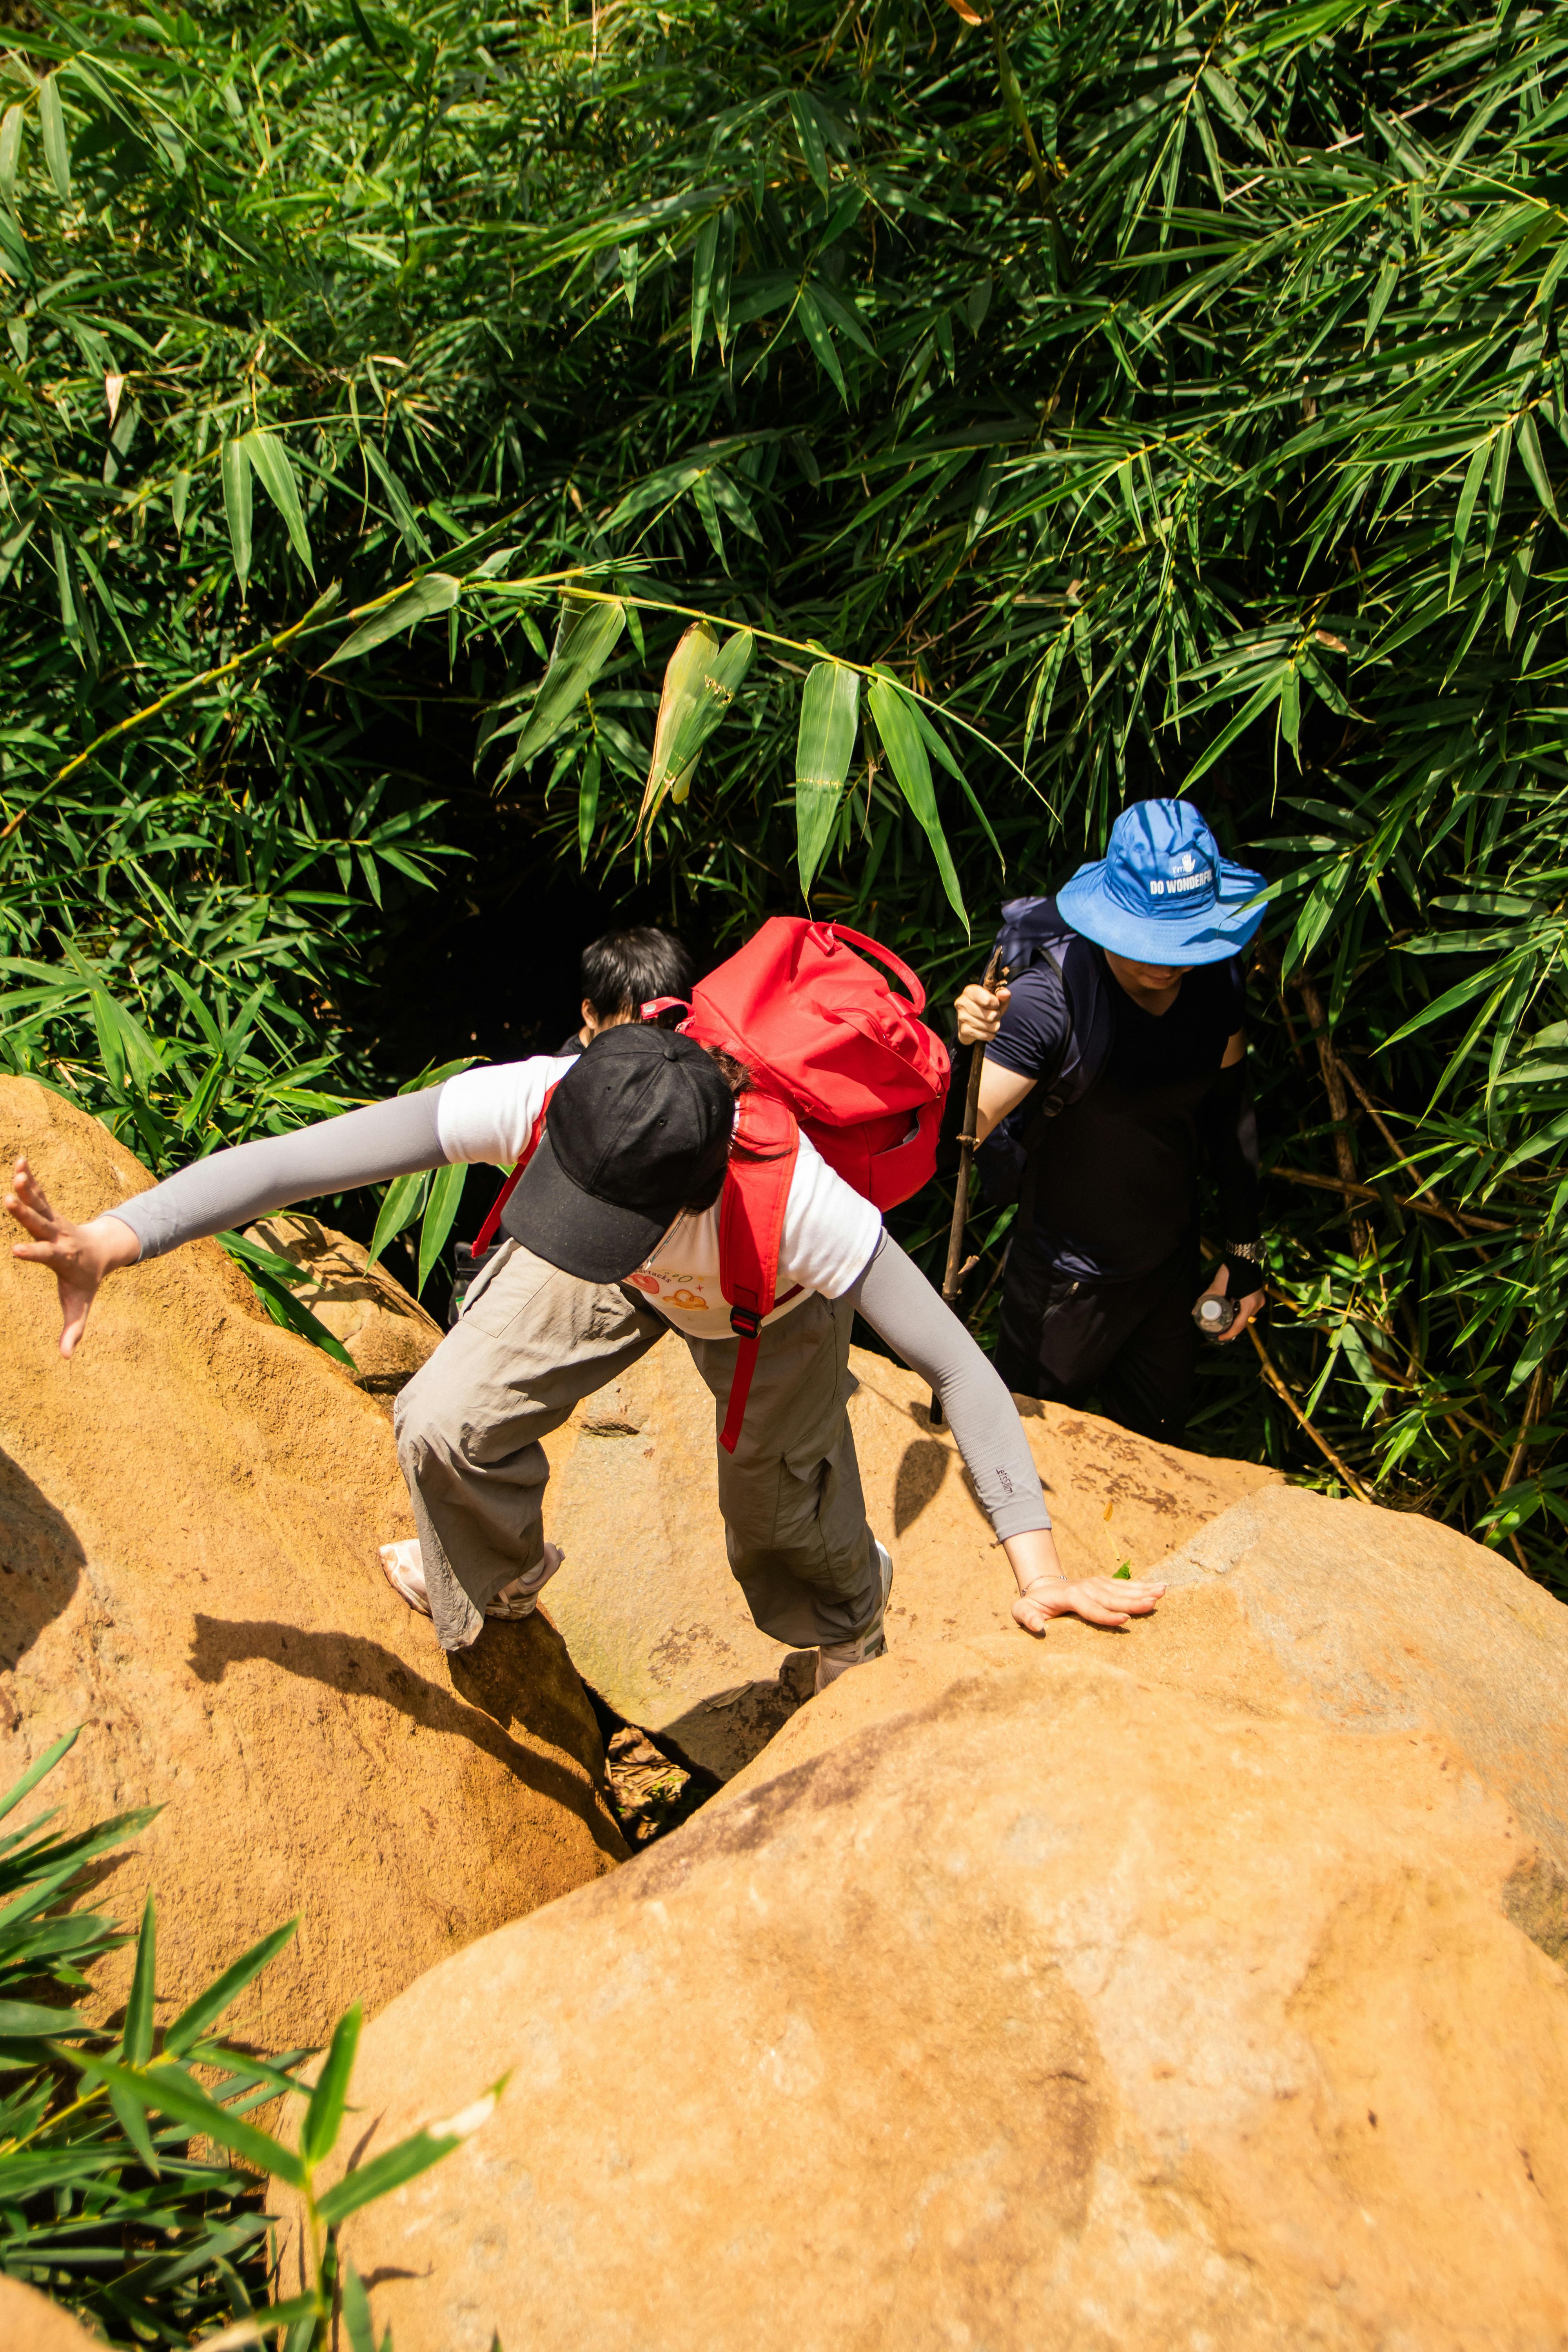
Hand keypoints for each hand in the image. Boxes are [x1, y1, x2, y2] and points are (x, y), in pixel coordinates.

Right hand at [6, 1156, 140, 1356]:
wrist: (106, 1251)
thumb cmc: (87, 1279)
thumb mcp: (80, 1305)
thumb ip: (73, 1329)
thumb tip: (66, 1358)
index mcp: (61, 1257)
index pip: (43, 1255)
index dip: (30, 1254)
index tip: (14, 1251)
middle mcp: (58, 1236)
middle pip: (39, 1224)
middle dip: (25, 1213)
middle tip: (8, 1199)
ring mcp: (55, 1221)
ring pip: (40, 1203)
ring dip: (29, 1187)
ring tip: (18, 1170)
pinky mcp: (51, 1211)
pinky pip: (39, 1193)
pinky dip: (31, 1178)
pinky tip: (21, 1160)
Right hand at [955, 981, 1011, 1046]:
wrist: (973, 1024)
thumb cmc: (987, 1008)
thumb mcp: (997, 1000)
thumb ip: (1003, 995)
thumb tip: (1005, 993)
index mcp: (970, 991)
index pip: (988, 1000)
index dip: (996, 1004)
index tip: (995, 1004)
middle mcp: (962, 1002)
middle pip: (989, 1015)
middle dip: (996, 1016)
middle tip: (993, 1015)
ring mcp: (961, 1017)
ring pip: (987, 1026)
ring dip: (994, 1026)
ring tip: (990, 1022)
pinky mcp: (963, 1030)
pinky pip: (985, 1035)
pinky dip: (990, 1035)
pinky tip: (986, 1031)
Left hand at [1011, 1570, 1165, 1634]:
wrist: (1041, 1586)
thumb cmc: (1033, 1604)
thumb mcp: (1021, 1611)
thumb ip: (1027, 1618)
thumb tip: (1039, 1627)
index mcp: (1069, 1596)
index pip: (1090, 1607)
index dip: (1106, 1614)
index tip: (1124, 1619)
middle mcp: (1086, 1587)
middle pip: (1111, 1596)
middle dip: (1132, 1600)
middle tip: (1152, 1603)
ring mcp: (1096, 1583)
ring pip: (1122, 1588)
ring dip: (1143, 1590)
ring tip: (1163, 1591)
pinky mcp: (1104, 1583)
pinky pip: (1125, 1585)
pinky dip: (1143, 1586)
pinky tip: (1159, 1587)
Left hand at [1195, 1259, 1264, 1343]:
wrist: (1243, 1257)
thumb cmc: (1231, 1272)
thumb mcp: (1217, 1286)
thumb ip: (1206, 1298)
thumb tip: (1194, 1311)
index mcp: (1249, 1304)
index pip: (1239, 1325)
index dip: (1229, 1333)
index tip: (1220, 1338)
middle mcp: (1257, 1305)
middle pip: (1244, 1322)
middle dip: (1232, 1328)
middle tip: (1220, 1331)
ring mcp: (1259, 1300)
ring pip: (1247, 1316)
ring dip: (1236, 1320)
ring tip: (1224, 1323)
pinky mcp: (1258, 1296)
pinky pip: (1249, 1309)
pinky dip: (1240, 1313)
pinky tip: (1231, 1313)